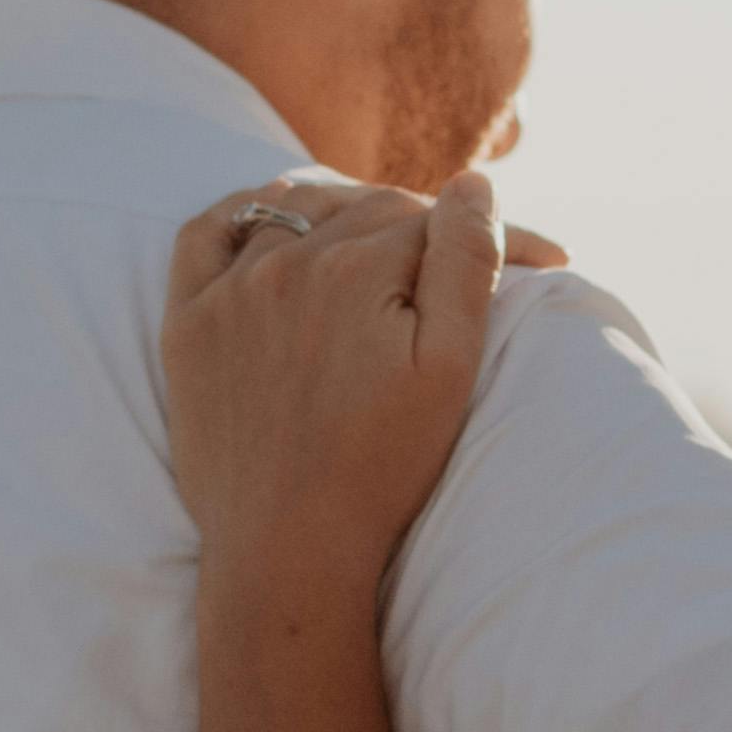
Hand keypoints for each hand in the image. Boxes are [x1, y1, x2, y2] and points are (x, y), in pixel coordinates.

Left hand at [165, 174, 539, 600]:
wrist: (288, 547)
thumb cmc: (383, 467)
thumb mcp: (451, 367)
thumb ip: (466, 262)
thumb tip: (472, 183)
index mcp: (357, 268)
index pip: (432, 219)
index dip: (488, 233)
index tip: (543, 259)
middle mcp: (285, 263)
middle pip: (366, 209)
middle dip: (424, 224)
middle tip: (466, 253)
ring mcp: (228, 290)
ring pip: (294, 210)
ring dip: (343, 210)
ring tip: (384, 238)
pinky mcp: (188, 324)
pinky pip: (207, 235)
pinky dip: (243, 216)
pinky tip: (276, 225)